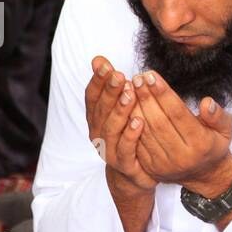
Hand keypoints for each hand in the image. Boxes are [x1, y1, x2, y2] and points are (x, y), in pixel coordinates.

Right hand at [84, 56, 154, 193]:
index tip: (105, 64)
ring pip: (111, 128)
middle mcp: (98, 133)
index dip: (97, 80)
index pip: (91, 96)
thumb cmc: (128, 134)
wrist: (135, 174)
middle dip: (109, 91)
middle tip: (119, 75)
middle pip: (101, 110)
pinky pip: (125, 149)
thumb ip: (109, 85)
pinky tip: (140, 121)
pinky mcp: (123, 164)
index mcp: (95, 118)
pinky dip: (130, 135)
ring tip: (130, 94)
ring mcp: (108, 150)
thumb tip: (97, 58)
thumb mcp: (118, 108)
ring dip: (120, 110)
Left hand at [130, 70, 231, 194]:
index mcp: (201, 144)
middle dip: (146, 97)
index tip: (151, 75)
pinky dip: (130, 123)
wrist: (203, 175)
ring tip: (130, 88)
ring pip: (145, 132)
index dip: (163, 93)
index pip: (178, 114)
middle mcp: (181, 157)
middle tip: (138, 78)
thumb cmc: (212, 144)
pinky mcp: (151, 168)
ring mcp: (164, 165)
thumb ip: (218, 115)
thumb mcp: (225, 129)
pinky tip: (126, 106)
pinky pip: (137, 143)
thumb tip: (207, 102)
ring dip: (135, 108)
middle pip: (159, 122)